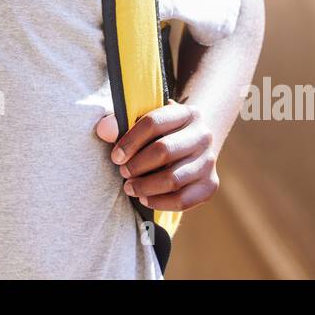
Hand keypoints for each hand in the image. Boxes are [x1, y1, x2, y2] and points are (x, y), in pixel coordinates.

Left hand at [94, 99, 219, 210]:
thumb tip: (104, 130)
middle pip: (164, 151)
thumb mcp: (144, 121)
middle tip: (122, 172)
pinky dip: (159, 202)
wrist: (193, 145)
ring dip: (145, 186)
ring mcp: (209, 161)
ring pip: (173, 179)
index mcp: (187, 112)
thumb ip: (120, 123)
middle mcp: (203, 135)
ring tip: (130, 188)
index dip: (130, 141)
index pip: (154, 122)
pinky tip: (145, 198)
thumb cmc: (161, 133)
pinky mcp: (210, 185)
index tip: (115, 156)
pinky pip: (183, 200)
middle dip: (136, 165)